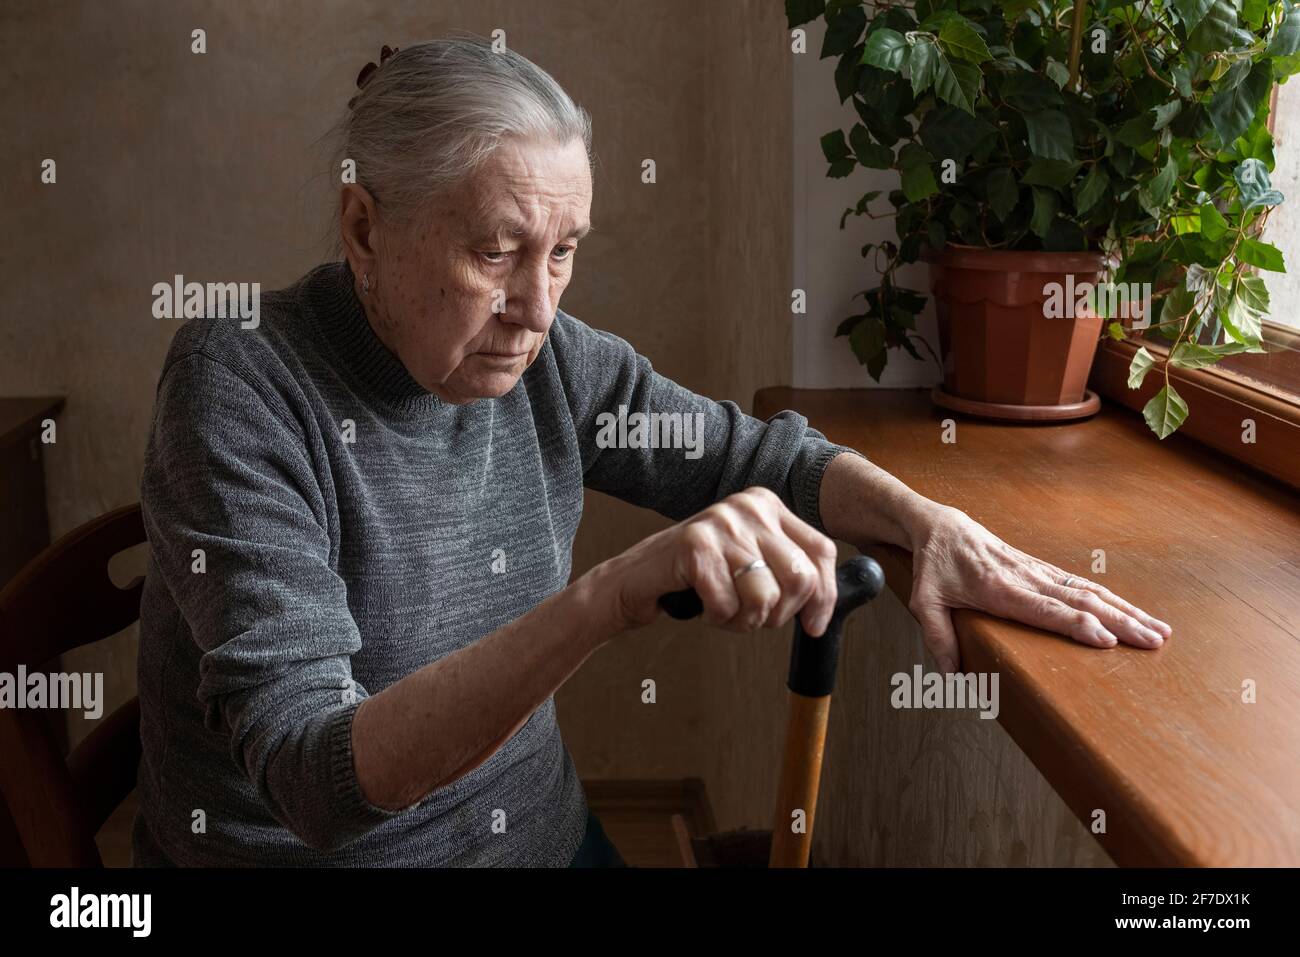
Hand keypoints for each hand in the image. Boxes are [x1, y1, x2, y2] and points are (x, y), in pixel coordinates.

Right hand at [590, 487, 839, 635]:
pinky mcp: (695, 547)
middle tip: (749, 615)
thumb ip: (789, 575)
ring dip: (744, 620)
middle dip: (778, 614)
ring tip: (722, 608)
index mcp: (767, 505)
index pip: (822, 551)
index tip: (813, 625)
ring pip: (766, 597)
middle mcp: (748, 506)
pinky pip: (728, 606)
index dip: (824, 596)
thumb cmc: (696, 577)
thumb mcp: (752, 565)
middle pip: (800, 578)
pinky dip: (716, 618)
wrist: (635, 580)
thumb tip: (825, 611)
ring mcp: (721, 523)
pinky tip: (700, 604)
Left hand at [905, 503, 1172, 672]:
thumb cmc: (933, 566)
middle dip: (1120, 622)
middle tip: (1154, 642)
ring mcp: (1038, 572)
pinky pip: (1083, 585)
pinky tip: (1136, 613)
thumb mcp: (924, 601)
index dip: (1077, 624)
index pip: (1045, 609)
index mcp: (1000, 588)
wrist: (941, 527)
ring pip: (1090, 591)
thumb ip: (938, 637)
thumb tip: (952, 675)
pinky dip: (1114, 599)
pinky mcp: (1043, 569)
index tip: (1107, 640)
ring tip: (1161, 631)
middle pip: (1080, 601)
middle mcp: (1026, 578)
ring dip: (1127, 611)